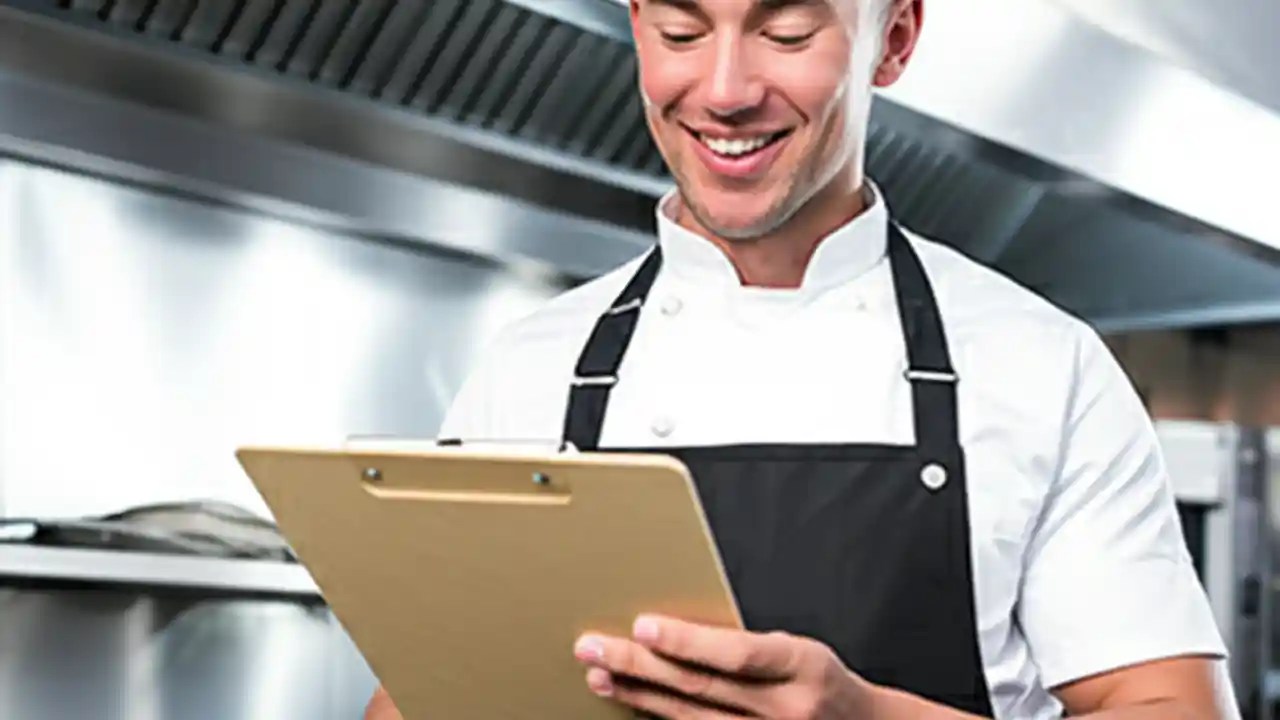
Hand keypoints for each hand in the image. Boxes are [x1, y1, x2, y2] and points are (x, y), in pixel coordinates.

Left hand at [573, 614, 878, 718]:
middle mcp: (785, 709)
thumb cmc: (824, 681)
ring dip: (639, 695)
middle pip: (700, 687)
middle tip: (593, 648)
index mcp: (802, 667)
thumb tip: (680, 634)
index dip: (688, 642)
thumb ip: (749, 647)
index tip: (643, 627)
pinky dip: (660, 719)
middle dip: (639, 666)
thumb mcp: (800, 650)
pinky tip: (633, 705)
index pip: (736, 654)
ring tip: (599, 675)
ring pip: (690, 718)